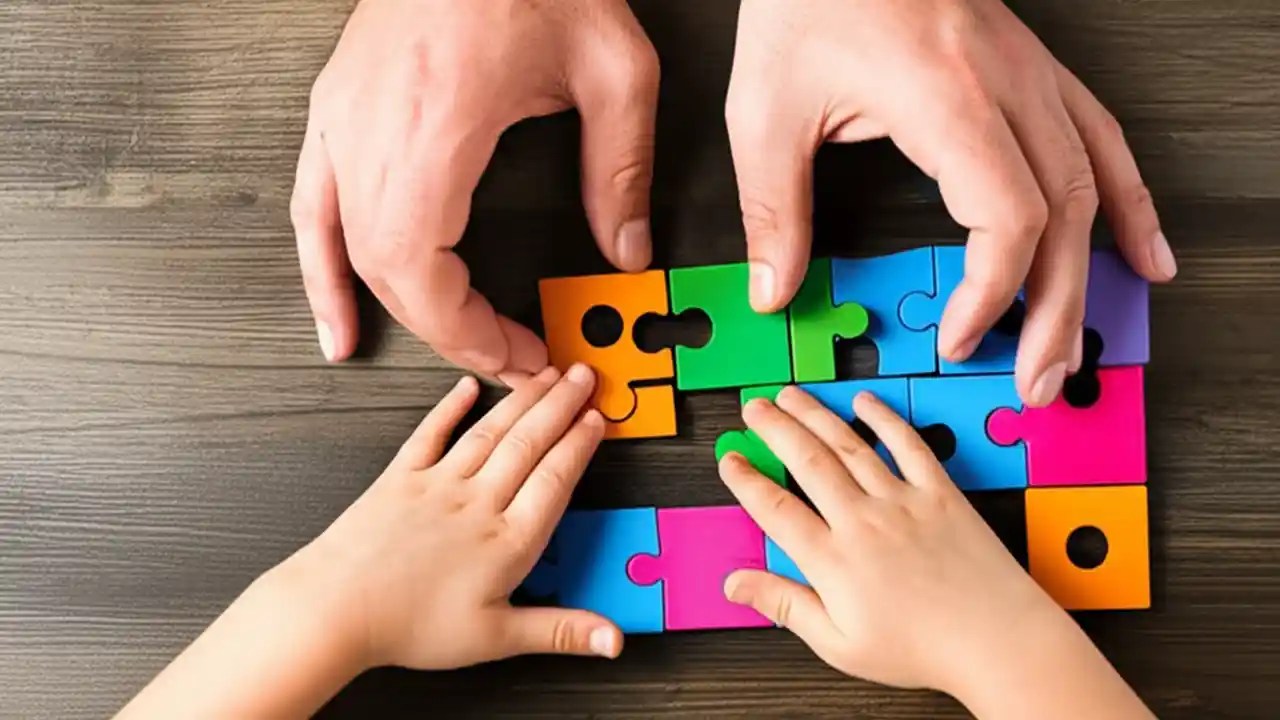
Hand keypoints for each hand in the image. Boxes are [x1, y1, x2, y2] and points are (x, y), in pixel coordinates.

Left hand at [291, 365, 621, 670]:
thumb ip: (560, 631)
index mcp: (507, 541)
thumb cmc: (408, 626)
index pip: (556, 478)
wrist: (336, 610)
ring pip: (491, 431)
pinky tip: (468, 387)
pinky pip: (431, 433)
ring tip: (546, 375)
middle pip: (530, 443)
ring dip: (523, 399)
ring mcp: (438, 485)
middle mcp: (477, 504)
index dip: (581, 444)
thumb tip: (610, 640)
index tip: (598, 419)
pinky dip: (451, 407)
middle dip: (562, 404)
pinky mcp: (401, 478)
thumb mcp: (497, 638)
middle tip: (585, 376)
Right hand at [292, 0, 659, 383]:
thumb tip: (626, 246)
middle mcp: (371, 128)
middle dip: (450, 331)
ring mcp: (342, 119)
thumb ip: (621, 165)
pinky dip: (321, 272)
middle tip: (512, 356)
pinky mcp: (336, 110)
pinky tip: (337, 318)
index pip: (423, 270)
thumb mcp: (611, 64)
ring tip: (449, 353)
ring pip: (347, 248)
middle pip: (387, 271)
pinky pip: (310, 210)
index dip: (466, 331)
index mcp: (435, 122)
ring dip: (399, 310)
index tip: (519, 353)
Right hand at [718, 387, 1152, 718]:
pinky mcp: (940, 494)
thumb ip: (785, 606)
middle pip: (806, 462)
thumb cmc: (921, 649)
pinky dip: (884, 419)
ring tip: (791, 395)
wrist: (996, 641)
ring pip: (848, 446)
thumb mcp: (840, 644)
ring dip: (815, 415)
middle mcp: (862, 521)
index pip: (774, 508)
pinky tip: (864, 402)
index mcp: (833, 560)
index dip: (745, 480)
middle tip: (753, 406)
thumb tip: (736, 584)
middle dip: (775, 428)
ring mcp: (902, 502)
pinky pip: (907, 445)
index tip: (729, 459)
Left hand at [725, 0, 1176, 406]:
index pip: (1008, 219)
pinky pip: (1101, 139)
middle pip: (1063, 216)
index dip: (994, 294)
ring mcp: (1029, 74)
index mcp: (948, 99)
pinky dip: (1127, 201)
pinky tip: (1141, 250)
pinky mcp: (1030, 70)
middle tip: (1037, 379)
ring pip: (1092, 184)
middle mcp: (1006, 86)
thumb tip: (774, 289)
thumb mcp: (766, 108)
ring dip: (1091, 273)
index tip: (959, 339)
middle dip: (1055, 311)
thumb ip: (774, 208)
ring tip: (1079, 343)